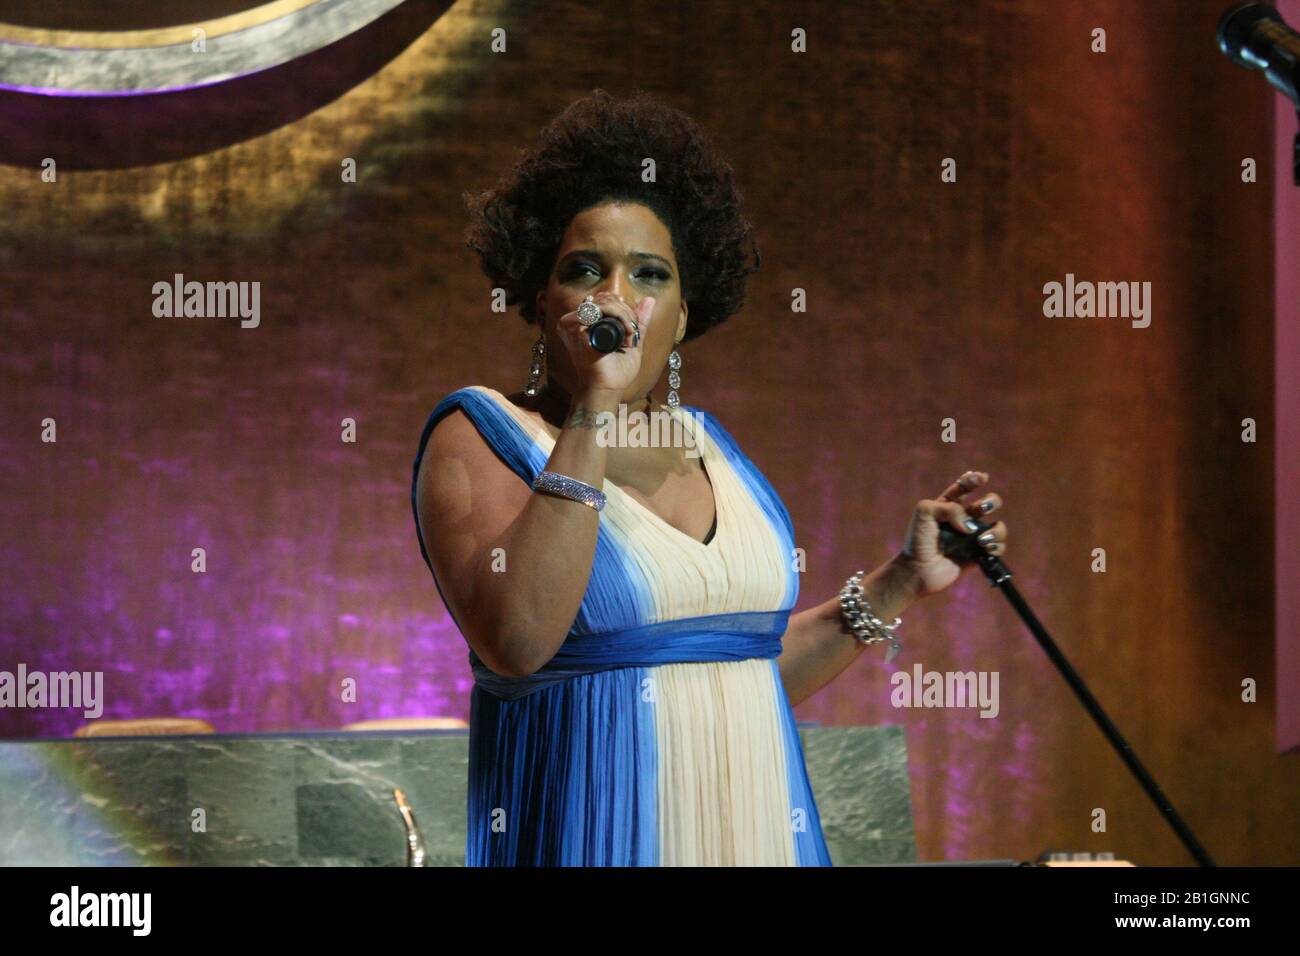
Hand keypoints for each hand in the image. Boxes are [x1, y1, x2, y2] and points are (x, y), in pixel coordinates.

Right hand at [554, 292, 655, 396]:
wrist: (607, 390)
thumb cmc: (616, 372)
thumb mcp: (632, 341)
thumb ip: (639, 321)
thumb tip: (650, 300)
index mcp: (587, 323)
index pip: (606, 299)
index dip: (624, 309)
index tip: (632, 330)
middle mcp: (577, 322)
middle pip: (605, 297)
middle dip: (625, 311)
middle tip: (631, 334)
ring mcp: (574, 325)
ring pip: (603, 301)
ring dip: (623, 315)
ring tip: (628, 337)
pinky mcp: (576, 331)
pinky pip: (599, 310)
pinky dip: (618, 318)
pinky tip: (624, 336)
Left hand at [894, 470, 1008, 598]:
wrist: (918, 570)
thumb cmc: (918, 541)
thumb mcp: (925, 512)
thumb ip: (949, 508)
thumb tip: (970, 524)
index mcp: (948, 506)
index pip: (964, 487)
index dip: (975, 479)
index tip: (982, 478)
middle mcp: (963, 520)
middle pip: (988, 503)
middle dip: (992, 501)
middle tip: (982, 508)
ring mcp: (972, 537)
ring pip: (998, 526)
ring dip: (996, 530)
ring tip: (981, 540)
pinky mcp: (978, 554)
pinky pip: (998, 547)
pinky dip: (997, 546)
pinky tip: (986, 548)